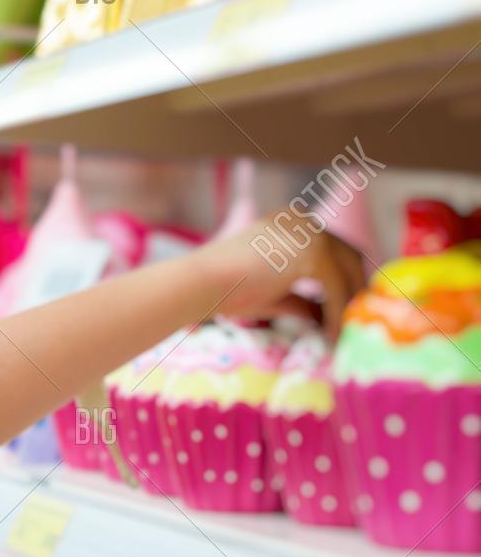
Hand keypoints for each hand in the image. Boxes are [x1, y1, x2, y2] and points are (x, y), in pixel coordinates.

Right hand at [202, 209, 368, 340]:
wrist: (200, 283)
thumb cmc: (222, 290)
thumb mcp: (271, 294)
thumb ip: (302, 300)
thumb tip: (323, 317)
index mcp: (289, 223)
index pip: (333, 249)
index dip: (345, 280)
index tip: (348, 308)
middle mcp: (303, 220)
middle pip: (349, 256)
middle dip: (356, 290)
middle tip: (354, 321)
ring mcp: (310, 232)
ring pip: (347, 272)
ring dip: (348, 305)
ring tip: (343, 333)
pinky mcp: (313, 252)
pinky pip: (337, 287)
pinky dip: (338, 313)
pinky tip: (331, 335)